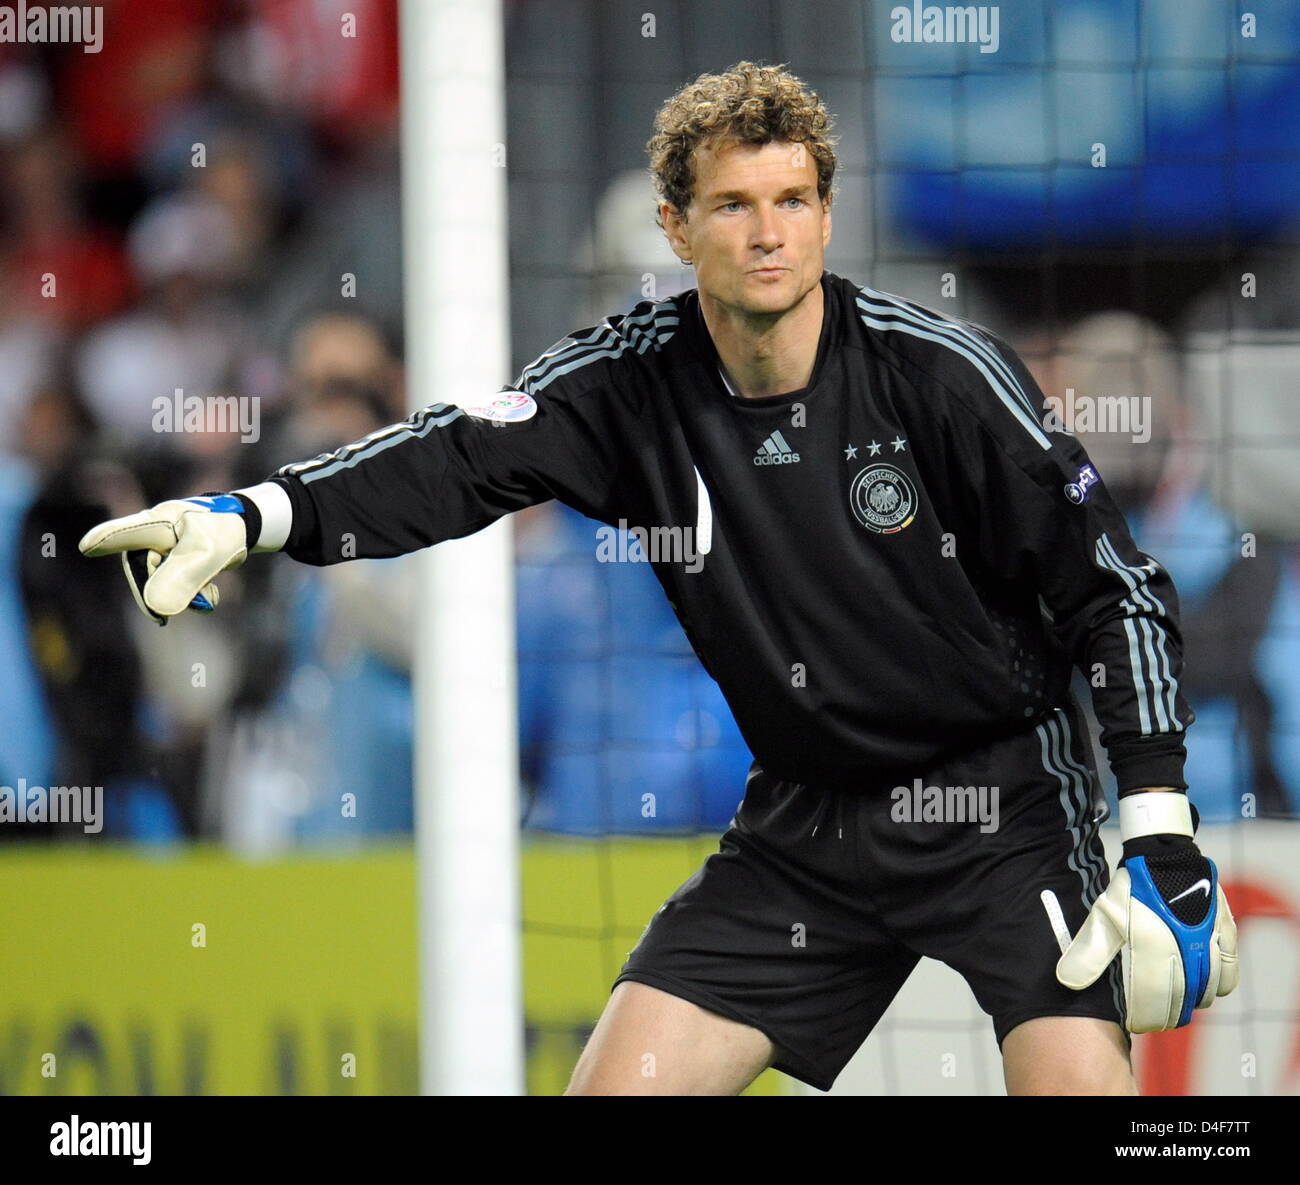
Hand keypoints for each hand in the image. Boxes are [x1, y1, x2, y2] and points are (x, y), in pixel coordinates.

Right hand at [79, 494, 249, 625]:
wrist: (237, 531)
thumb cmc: (221, 532)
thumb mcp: (209, 553)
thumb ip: (185, 577)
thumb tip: (156, 607)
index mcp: (157, 523)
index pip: (129, 533)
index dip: (109, 540)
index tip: (88, 546)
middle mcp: (149, 539)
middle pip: (143, 574)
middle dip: (168, 590)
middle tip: (190, 596)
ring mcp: (156, 555)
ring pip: (159, 588)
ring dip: (187, 595)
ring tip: (208, 590)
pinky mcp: (167, 569)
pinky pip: (172, 593)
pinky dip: (192, 599)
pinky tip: (208, 594)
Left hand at [1054, 791, 1238, 1031]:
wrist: (1164, 858)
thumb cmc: (1130, 891)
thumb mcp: (1103, 918)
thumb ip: (1089, 953)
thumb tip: (1066, 982)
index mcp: (1153, 954)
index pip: (1152, 1008)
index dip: (1143, 1020)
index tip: (1133, 1022)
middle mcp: (1186, 956)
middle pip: (1180, 1006)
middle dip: (1164, 1015)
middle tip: (1150, 1015)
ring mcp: (1210, 948)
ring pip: (1206, 996)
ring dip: (1190, 1002)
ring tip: (1172, 1000)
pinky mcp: (1226, 938)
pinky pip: (1228, 978)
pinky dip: (1215, 987)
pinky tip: (1200, 983)